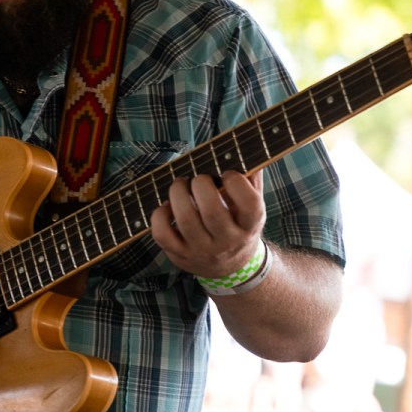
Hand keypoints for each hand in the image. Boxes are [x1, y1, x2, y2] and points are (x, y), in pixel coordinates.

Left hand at [149, 170, 265, 278]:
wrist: (231, 266)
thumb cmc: (239, 224)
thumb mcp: (251, 206)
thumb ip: (251, 178)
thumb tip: (243, 145)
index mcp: (250, 225)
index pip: (250, 205)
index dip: (237, 183)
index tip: (227, 174)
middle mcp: (228, 241)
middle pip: (212, 212)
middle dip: (201, 186)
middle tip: (198, 178)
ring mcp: (202, 251)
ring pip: (186, 221)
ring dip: (178, 194)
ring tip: (180, 184)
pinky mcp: (180, 255)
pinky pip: (163, 235)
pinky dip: (159, 216)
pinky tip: (167, 206)